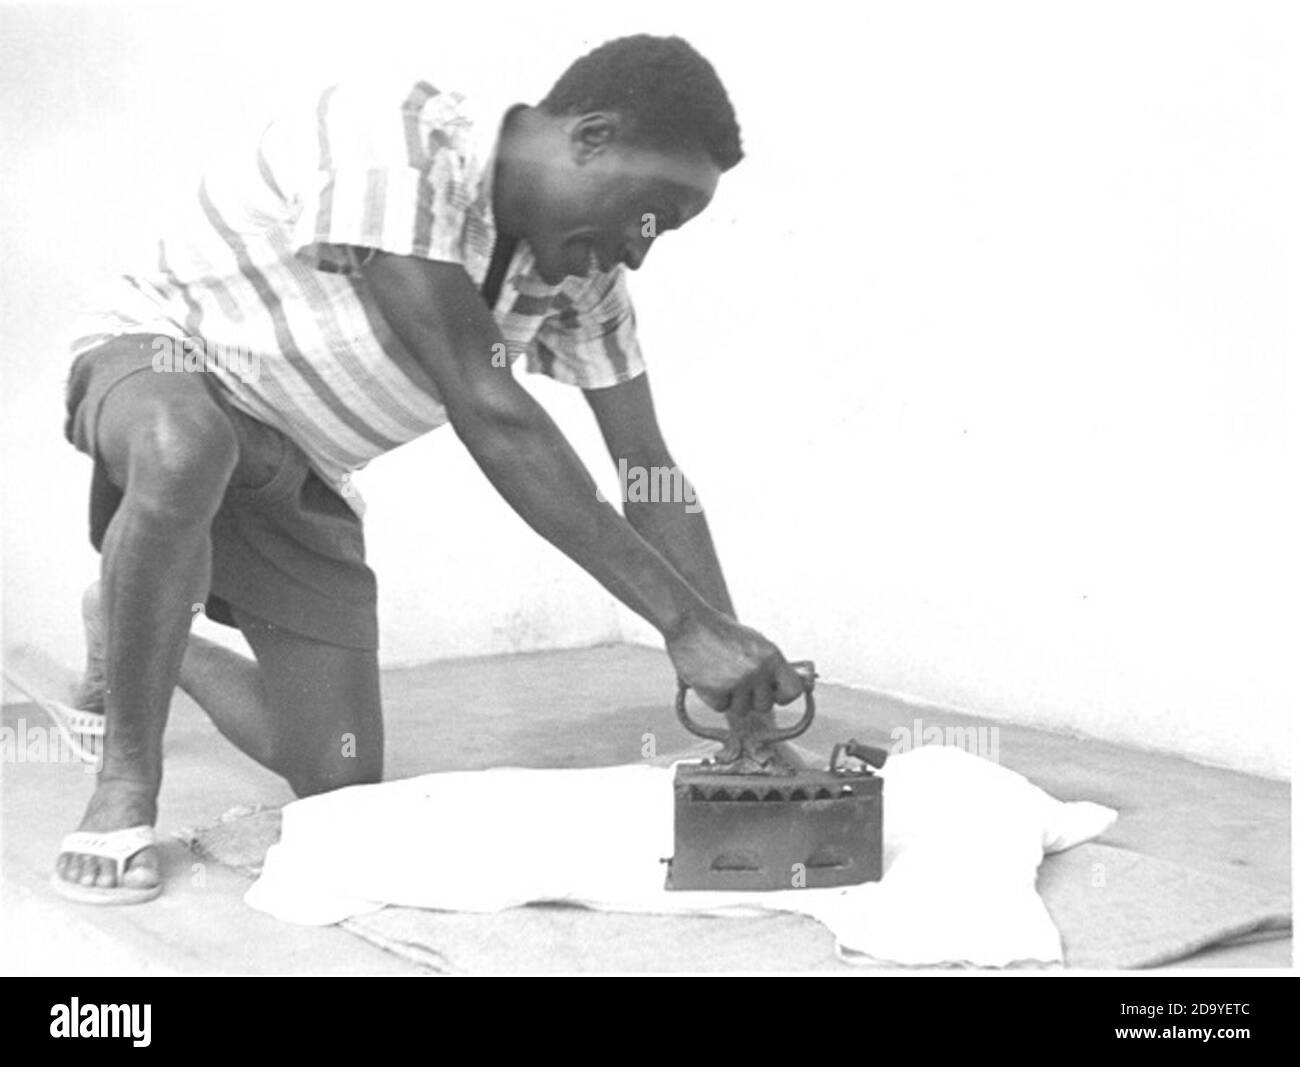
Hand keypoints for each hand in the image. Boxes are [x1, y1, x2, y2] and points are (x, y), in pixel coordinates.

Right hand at [665, 609, 805, 714]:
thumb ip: (771, 665)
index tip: (773, 694)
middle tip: (737, 681)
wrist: (689, 623)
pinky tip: (708, 678)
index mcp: (772, 656)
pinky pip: (721, 708)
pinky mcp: (716, 690)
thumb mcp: (754, 642)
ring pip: (742, 710)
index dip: (783, 696)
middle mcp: (758, 670)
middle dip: (752, 699)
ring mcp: (737, 681)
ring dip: (732, 700)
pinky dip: (714, 698)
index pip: (793, 690)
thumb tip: (791, 686)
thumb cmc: (721, 632)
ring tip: (721, 676)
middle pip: (765, 706)